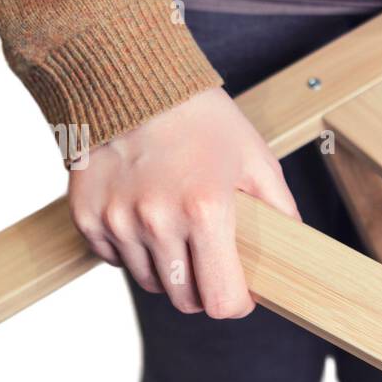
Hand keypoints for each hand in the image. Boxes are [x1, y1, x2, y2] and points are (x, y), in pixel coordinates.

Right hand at [67, 87, 299, 317]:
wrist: (127, 78)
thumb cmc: (200, 118)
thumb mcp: (255, 159)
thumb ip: (280, 211)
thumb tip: (295, 254)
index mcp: (206, 210)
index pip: (223, 301)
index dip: (237, 303)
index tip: (241, 292)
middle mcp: (157, 221)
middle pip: (184, 301)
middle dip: (203, 290)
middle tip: (210, 261)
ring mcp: (117, 221)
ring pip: (150, 282)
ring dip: (168, 268)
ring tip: (177, 228)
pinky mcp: (87, 217)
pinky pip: (116, 259)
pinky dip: (133, 250)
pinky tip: (144, 214)